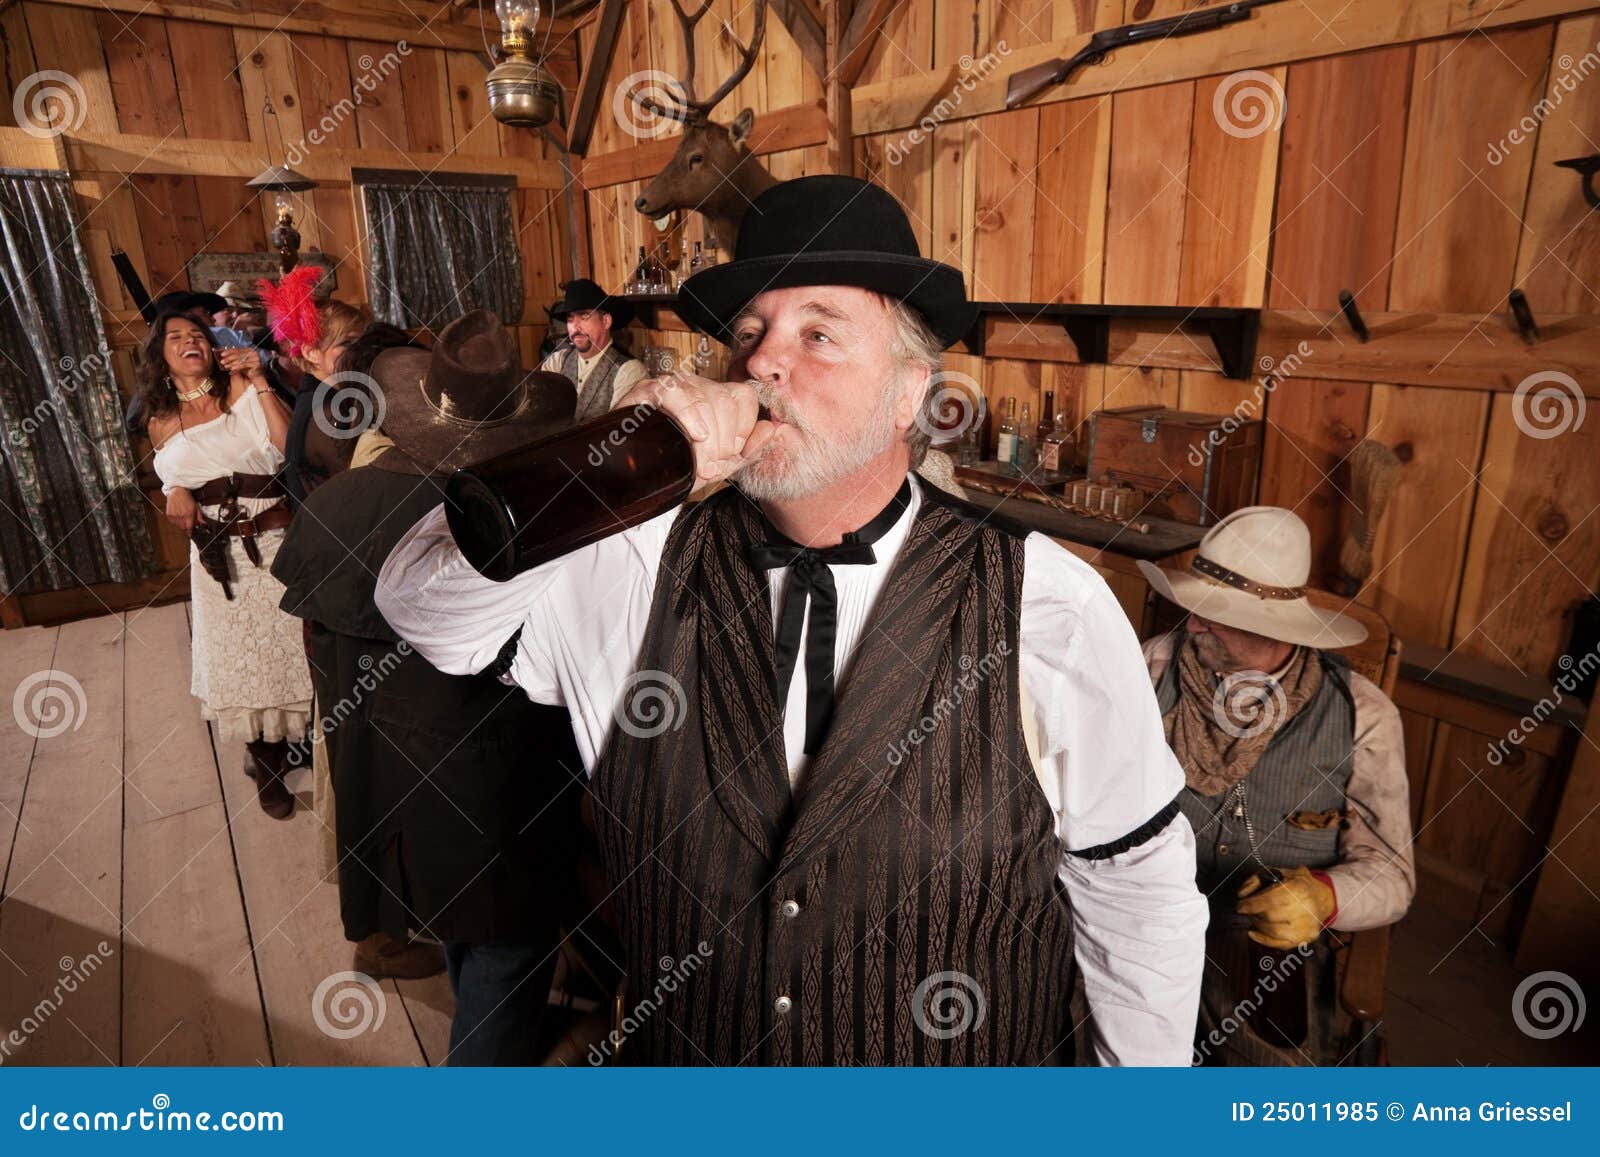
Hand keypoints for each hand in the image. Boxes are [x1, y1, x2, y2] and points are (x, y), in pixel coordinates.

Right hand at [165, 486, 198, 532]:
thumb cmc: (187, 498)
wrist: (177, 492)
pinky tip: (178, 515)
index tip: (191, 532)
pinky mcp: (169, 514)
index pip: (189, 528)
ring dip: (181, 524)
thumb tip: (203, 524)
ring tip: (183, 516)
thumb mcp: (196, 507)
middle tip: (188, 522)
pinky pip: (173, 522)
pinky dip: (176, 521)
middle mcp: (181, 515)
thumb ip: (199, 517)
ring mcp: (174, 515)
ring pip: (178, 525)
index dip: (191, 531)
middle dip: (186, 526)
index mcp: (188, 514)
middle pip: (183, 528)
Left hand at [218, 346, 264, 383]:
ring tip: (226, 366)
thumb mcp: (240, 362)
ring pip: (241, 360)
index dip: (229, 351)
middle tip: (222, 361)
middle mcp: (253, 353)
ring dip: (232, 363)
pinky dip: (237, 366)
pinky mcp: (256, 364)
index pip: (237, 349)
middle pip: (238, 354)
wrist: (257, 376)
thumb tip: (224, 356)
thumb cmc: (248, 368)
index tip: (222, 354)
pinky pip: (244, 365)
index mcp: (249, 350)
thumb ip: (234, 358)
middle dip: (229, 358)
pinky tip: (232, 368)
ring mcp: (255, 358)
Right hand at [619, 372, 776, 483]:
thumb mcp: (720, 465)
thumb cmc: (678, 468)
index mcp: (716, 397)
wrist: (636, 480)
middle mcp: (696, 385)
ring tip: (698, 463)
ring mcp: (671, 385)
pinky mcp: (646, 390)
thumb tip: (773, 429)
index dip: (743, 428)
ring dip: (706, 440)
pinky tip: (693, 435)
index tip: (732, 455)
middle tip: (711, 466)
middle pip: (725, 400)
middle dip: (723, 441)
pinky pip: (675, 393)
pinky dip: (689, 416)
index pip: (745, 396)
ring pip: (704, 399)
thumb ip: (749, 451)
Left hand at [1236, 865, 1334, 948]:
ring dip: (1258, 926)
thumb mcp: (1277, 873)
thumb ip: (1255, 880)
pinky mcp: (1307, 938)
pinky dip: (1263, 940)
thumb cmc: (1296, 884)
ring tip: (1253, 918)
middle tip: (1247, 911)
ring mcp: (1308, 926)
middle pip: (1271, 916)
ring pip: (1274, 932)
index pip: (1271, 900)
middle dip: (1253, 915)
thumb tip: (1241, 894)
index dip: (1251, 904)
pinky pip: (1281, 944)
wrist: (1323, 898)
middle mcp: (1307, 909)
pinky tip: (1253, 933)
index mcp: (1299, 888)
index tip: (1240, 906)